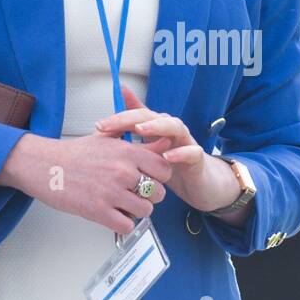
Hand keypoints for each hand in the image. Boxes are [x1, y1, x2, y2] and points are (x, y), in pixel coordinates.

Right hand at [0, 127, 172, 235]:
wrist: (44, 164)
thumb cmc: (73, 153)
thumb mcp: (107, 138)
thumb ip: (135, 140)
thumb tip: (162, 141)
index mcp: (126, 152)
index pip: (164, 169)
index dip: (160, 177)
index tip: (151, 178)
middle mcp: (122, 172)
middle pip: (159, 192)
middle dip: (150, 196)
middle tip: (135, 194)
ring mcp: (111, 192)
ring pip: (145, 210)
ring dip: (136, 211)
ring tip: (123, 205)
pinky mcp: (98, 211)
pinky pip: (126, 225)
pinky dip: (123, 224)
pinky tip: (113, 215)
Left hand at [95, 84, 242, 214]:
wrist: (200, 183)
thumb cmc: (171, 165)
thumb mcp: (148, 150)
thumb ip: (132, 132)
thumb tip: (112, 115)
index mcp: (157, 127)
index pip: (136, 116)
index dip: (118, 119)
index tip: (99, 126)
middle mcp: (171, 129)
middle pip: (152, 116)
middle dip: (131, 119)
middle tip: (112, 125)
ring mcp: (185, 142)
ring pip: (174, 126)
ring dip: (157, 127)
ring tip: (140, 130)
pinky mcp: (198, 158)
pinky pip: (191, 152)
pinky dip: (180, 153)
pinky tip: (167, 157)